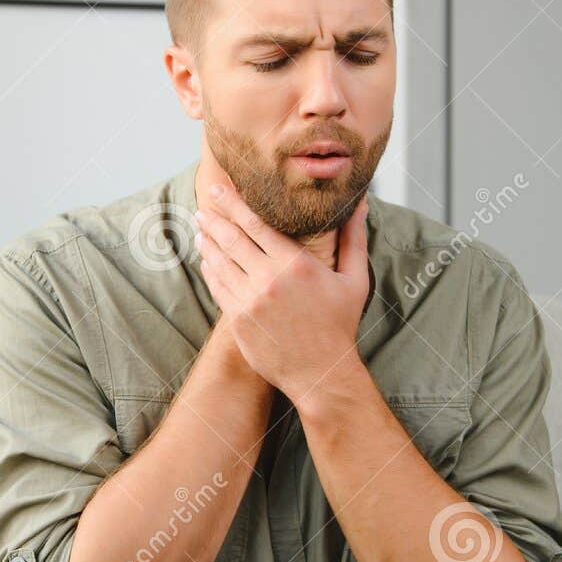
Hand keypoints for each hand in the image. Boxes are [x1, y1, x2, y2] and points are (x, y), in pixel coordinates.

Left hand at [193, 167, 370, 410]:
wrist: (321, 373)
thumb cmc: (340, 325)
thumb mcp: (354, 279)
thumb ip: (353, 238)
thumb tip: (359, 204)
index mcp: (295, 264)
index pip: (255, 224)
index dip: (233, 203)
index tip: (219, 188)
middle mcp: (268, 279)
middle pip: (232, 239)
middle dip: (214, 219)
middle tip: (204, 206)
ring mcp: (249, 301)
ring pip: (220, 263)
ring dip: (208, 243)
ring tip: (202, 230)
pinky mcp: (238, 320)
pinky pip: (219, 288)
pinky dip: (211, 271)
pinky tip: (208, 261)